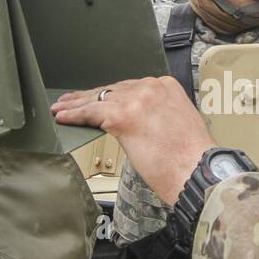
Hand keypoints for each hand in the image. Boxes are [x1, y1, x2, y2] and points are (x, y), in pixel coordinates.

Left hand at [51, 77, 215, 204]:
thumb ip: (158, 118)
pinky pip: (91, 112)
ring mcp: (136, 100)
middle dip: (91, 96)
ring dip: (77, 104)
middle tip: (73, 101)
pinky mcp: (122, 116)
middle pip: (113, 90)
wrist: (197, 171)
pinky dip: (75, 115)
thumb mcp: (179, 126)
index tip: (101, 98)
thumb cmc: (192, 159)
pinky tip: (64, 118)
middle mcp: (152, 88)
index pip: (131, 88)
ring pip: (98, 98)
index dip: (111, 95)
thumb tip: (140, 125)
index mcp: (167, 88)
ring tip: (61, 109)